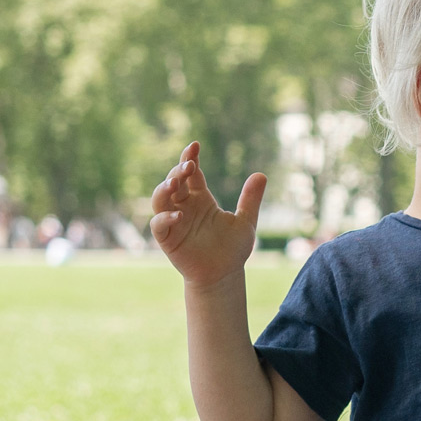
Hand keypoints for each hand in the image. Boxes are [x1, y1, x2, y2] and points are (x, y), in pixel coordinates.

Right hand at [149, 142, 264, 288]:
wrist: (224, 275)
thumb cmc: (232, 248)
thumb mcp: (246, 221)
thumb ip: (251, 199)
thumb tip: (261, 174)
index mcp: (200, 198)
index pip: (191, 174)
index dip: (190, 158)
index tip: (195, 145)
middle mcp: (184, 206)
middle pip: (174, 182)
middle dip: (178, 171)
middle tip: (189, 164)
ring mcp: (173, 221)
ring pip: (159, 199)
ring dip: (164, 189)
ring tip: (175, 183)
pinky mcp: (167, 238)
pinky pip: (159, 225)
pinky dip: (165, 218)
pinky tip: (179, 215)